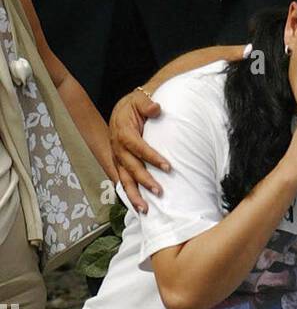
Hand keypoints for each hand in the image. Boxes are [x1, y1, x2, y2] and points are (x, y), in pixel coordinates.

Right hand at [109, 89, 170, 212]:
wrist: (121, 110)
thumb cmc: (132, 106)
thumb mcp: (139, 100)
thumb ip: (147, 104)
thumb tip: (156, 108)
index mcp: (123, 133)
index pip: (138, 147)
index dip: (152, 158)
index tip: (168, 167)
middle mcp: (118, 148)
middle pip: (131, 167)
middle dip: (144, 181)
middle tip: (159, 192)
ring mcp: (117, 158)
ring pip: (124, 179)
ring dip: (134, 195)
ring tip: (144, 209)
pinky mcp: (118, 165)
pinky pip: (122, 181)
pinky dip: (128, 194)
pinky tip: (136, 206)